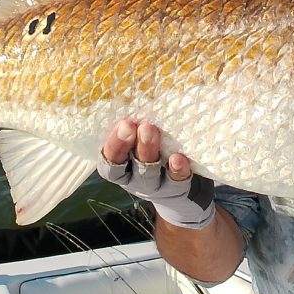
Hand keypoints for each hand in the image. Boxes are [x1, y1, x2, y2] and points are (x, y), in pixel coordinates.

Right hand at [97, 118, 214, 228]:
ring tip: (150, 129)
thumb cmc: (161, 160)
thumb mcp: (144, 148)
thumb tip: (138, 94)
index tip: (120, 123)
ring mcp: (156, 186)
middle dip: (124, 144)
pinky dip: (177, 169)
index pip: (108, 158)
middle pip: (124, 163)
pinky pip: (176, 180)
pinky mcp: (178, 188)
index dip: (112, 143)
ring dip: (148, 150)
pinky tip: (178, 158)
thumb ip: (138, 129)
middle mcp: (135, 179)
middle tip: (130, 125)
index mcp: (122, 167)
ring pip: (147, 172)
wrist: (185, 198)